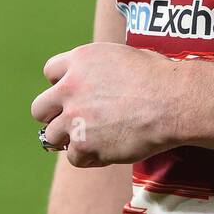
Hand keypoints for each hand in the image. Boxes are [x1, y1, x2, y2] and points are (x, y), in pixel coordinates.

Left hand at [31, 42, 182, 166]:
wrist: (174, 101)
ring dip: (68, 138)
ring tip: (91, 139)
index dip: (62, 83)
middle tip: (73, 120)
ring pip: (50, 136)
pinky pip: (73, 157)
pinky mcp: (84, 145)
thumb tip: (98, 76)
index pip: (50, 71)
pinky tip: (106, 150)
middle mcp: (70, 87)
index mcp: (80, 60)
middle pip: (39, 108)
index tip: (74, 92)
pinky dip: (87, 157)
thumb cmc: (159, 77)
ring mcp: (74, 118)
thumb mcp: (124, 56)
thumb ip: (99, 68)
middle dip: (54, 115)